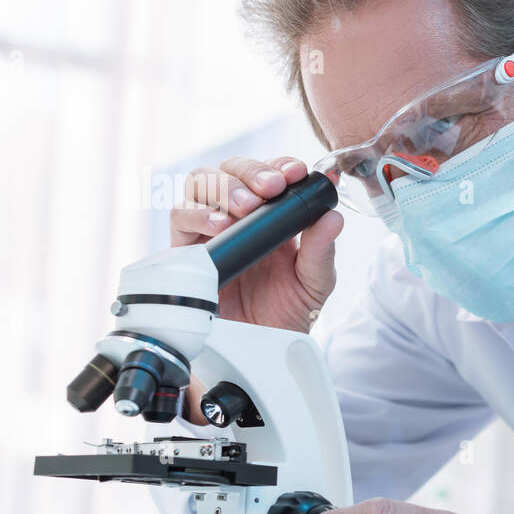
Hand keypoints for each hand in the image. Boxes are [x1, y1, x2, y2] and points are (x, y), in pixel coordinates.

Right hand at [170, 156, 342, 333]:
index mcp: (271, 215)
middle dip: (251, 171)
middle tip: (271, 187)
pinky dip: (196, 213)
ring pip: (201, 182)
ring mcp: (209, 228)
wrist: (260, 347)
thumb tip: (334, 218)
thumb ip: (322, 250)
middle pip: (232, 169)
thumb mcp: (314, 281)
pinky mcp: (185, 248)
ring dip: (224, 186)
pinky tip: (219, 225)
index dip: (280, 166)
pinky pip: (179, 217)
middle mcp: (237, 215)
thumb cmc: (287, 310)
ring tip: (245, 206)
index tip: (296, 172)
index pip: (270, 174)